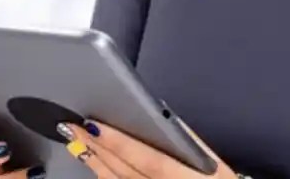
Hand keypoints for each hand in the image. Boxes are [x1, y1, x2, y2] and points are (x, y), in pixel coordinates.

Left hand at [58, 119, 236, 178]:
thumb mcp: (214, 166)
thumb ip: (188, 141)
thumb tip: (162, 117)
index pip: (150, 161)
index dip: (121, 144)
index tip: (95, 125)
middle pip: (126, 172)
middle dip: (98, 148)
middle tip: (74, 127)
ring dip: (95, 162)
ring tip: (76, 142)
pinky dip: (105, 177)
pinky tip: (93, 164)